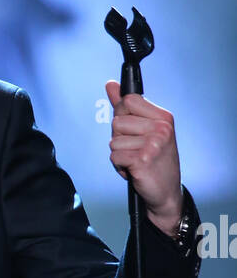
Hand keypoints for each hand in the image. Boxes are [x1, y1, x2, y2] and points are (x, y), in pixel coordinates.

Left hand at [105, 81, 182, 232]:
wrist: (166, 192)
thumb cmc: (155, 160)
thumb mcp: (145, 130)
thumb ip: (126, 107)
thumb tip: (111, 85)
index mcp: (163, 116)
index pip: (128, 101)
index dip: (123, 116)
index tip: (134, 130)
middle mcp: (161, 127)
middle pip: (117, 122)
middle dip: (120, 139)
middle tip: (137, 150)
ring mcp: (153, 143)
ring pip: (113, 141)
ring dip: (120, 155)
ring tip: (136, 161)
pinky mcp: (143, 159)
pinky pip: (114, 157)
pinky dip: (120, 167)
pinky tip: (135, 170)